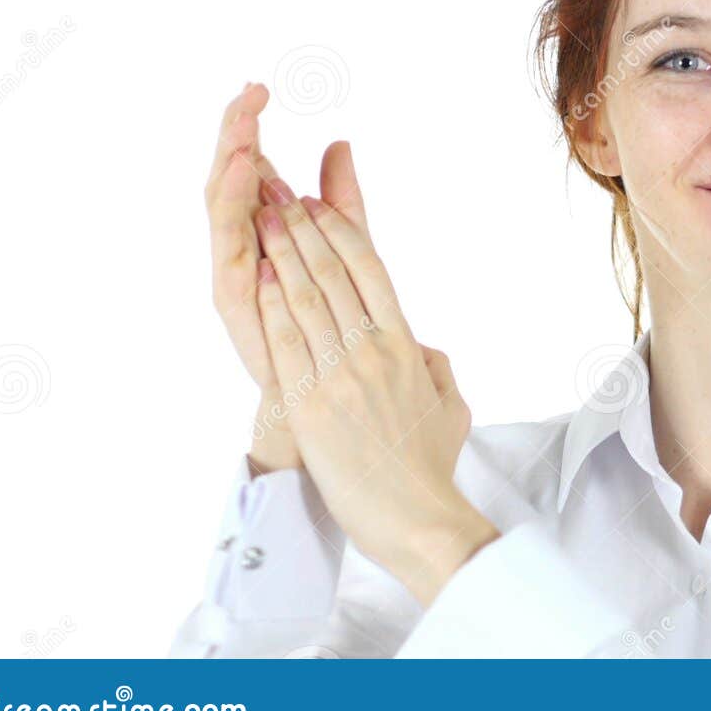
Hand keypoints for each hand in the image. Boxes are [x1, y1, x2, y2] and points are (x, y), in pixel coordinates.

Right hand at [203, 82, 370, 471]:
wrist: (328, 423)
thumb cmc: (335, 343)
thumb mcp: (348, 262)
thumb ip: (342, 204)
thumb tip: (340, 143)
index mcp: (263, 240)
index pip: (246, 173)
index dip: (247, 131)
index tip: (255, 88)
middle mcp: (242, 261)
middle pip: (226, 189)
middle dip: (232, 142)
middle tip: (243, 99)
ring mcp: (239, 293)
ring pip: (222, 226)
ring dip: (229, 182)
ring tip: (240, 141)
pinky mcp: (245, 327)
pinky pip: (235, 279)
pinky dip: (237, 243)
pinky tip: (248, 209)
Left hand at [251, 173, 496, 604]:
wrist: (417, 517)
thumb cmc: (431, 468)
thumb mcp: (449, 406)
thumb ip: (433, 366)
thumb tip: (420, 346)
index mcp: (406, 347)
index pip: (372, 271)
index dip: (343, 232)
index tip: (321, 205)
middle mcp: (374, 352)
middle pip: (334, 273)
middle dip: (304, 228)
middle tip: (280, 193)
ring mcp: (341, 376)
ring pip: (308, 298)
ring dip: (284, 251)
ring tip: (263, 215)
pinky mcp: (311, 405)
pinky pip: (288, 341)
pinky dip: (272, 301)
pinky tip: (261, 272)